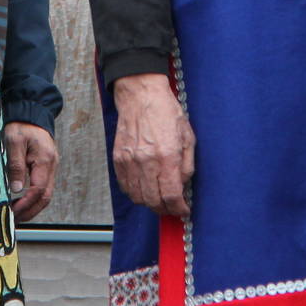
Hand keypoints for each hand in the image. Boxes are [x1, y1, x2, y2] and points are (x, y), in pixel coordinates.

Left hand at [4, 121, 58, 219]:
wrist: (31, 113)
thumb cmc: (21, 126)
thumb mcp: (14, 142)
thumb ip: (16, 166)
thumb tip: (16, 190)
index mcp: (45, 159)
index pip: (38, 189)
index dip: (26, 204)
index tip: (13, 212)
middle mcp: (52, 165)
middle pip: (45, 196)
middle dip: (31, 211)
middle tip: (15, 220)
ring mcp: (51, 167)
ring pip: (46, 194)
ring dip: (33, 207)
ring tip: (17, 215)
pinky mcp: (46, 167)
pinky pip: (43, 187)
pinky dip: (34, 199)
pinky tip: (22, 202)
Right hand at [111, 73, 194, 217]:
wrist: (141, 95)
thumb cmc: (165, 111)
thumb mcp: (187, 136)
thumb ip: (187, 165)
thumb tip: (183, 185)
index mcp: (167, 156)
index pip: (171, 196)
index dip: (179, 209)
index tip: (183, 210)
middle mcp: (146, 161)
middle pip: (153, 201)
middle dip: (165, 209)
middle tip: (172, 207)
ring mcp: (130, 161)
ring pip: (138, 197)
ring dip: (150, 203)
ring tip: (159, 198)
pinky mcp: (118, 159)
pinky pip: (125, 187)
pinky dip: (135, 193)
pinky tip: (144, 188)